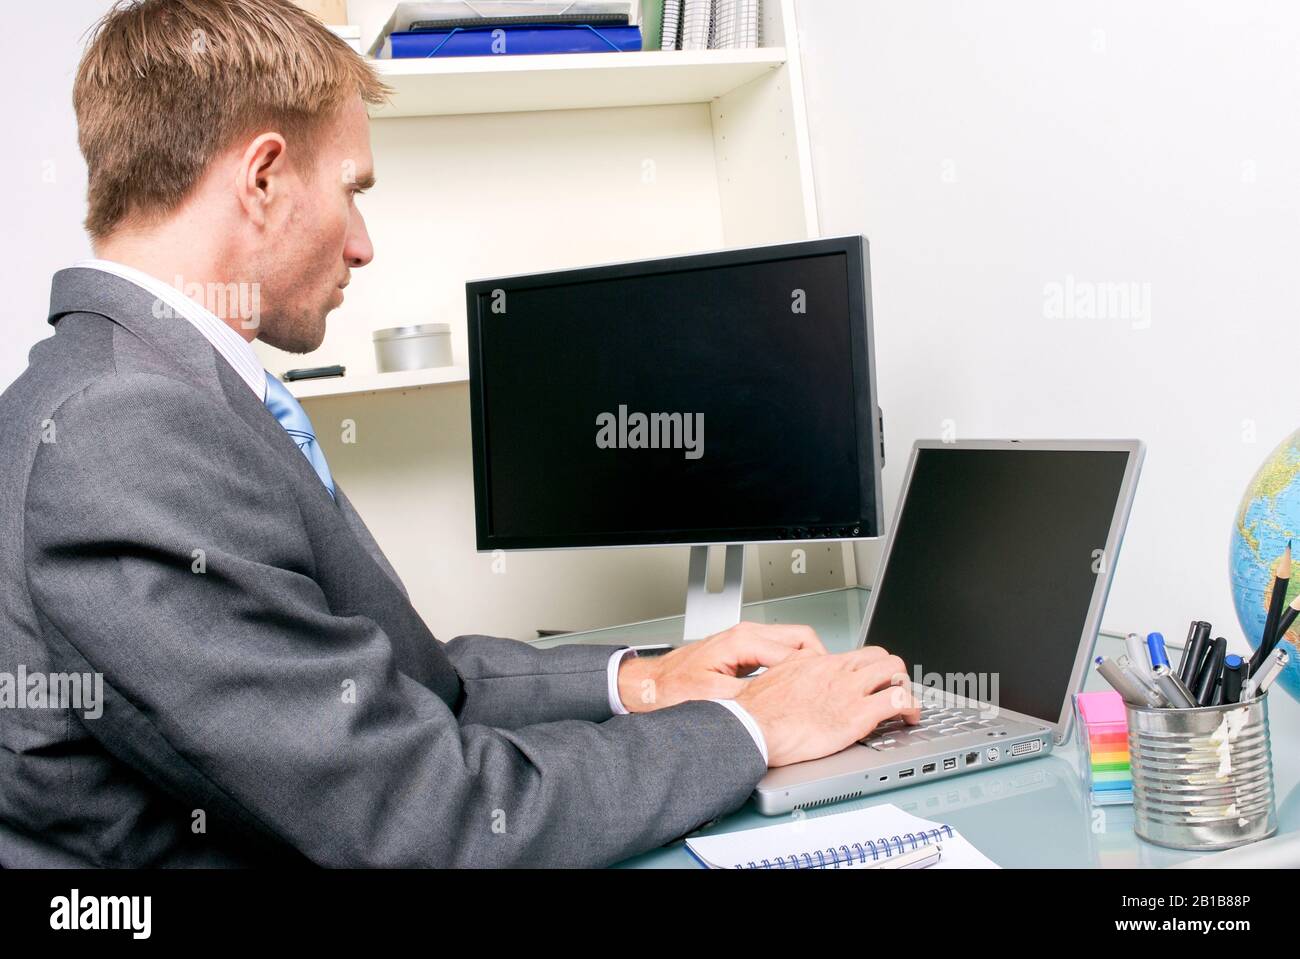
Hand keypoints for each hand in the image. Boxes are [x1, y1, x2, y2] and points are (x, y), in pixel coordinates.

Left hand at [616, 621, 826, 713]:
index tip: (826, 688)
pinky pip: (779, 651)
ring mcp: (746, 640)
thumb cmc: (672, 688)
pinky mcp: (744, 650)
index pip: (796, 649)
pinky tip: (795, 685)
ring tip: (816, 687)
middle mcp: (746, 634)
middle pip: (801, 638)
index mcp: (742, 641)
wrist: (651, 685)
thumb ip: (747, 698)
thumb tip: (774, 704)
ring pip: (792, 643)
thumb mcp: (711, 697)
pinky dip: (793, 665)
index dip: (815, 671)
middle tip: (828, 686)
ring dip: (807, 663)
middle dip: (819, 662)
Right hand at [735, 646, 919, 766]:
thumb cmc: (757, 713)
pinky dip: (910, 708)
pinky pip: (898, 700)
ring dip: (907, 689)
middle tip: (894, 694)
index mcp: (817, 663)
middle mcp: (837, 671)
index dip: (870, 671)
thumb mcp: (776, 679)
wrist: (752, 727)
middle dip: (895, 676)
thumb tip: (797, 679)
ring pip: (896, 671)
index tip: (872, 685)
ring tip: (907, 708)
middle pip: (882, 657)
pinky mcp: (857, 714)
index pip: (856, 655)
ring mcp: (849, 690)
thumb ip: (794, 675)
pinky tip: (909, 719)